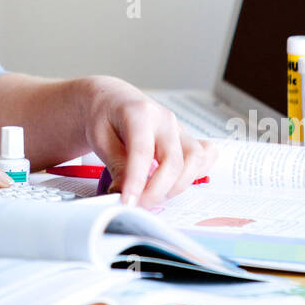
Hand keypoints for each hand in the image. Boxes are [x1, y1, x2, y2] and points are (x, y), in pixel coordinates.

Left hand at [80, 75, 217, 208]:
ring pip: (195, 160)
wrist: (112, 100)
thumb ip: (116, 164)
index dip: (137, 181)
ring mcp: (179, 128)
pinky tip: (177, 182)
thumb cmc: (105, 115)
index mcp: (140, 113)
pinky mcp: (187, 138)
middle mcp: (165, 119)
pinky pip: (205, 156)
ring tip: (155, 195)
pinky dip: (196, 173)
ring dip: (178, 185)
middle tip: (138, 205)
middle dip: (157, 190)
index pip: (142, 152)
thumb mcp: (100, 137)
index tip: (128, 202)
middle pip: (174, 160)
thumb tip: (125, 192)